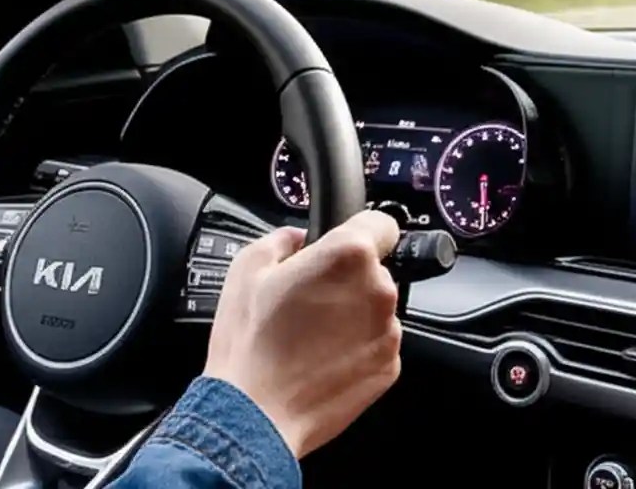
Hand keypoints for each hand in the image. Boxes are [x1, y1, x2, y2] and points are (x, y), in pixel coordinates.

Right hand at [203, 210, 400, 457]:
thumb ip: (281, 239)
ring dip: (352, 314)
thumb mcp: (247, 269)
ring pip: (375, 308)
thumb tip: (297, 238)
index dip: (359, 229)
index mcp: (347, 257)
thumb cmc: (249, 343)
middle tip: (308, 299)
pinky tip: (320, 357)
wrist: (255, 412)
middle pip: (374, 270)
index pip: (381, 223)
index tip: (345, 242)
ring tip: (310, 334)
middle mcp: (377, 291)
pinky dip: (356, 347)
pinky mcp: (388, 367)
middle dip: (346, 279)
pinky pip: (376, 343)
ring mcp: (387, 333)